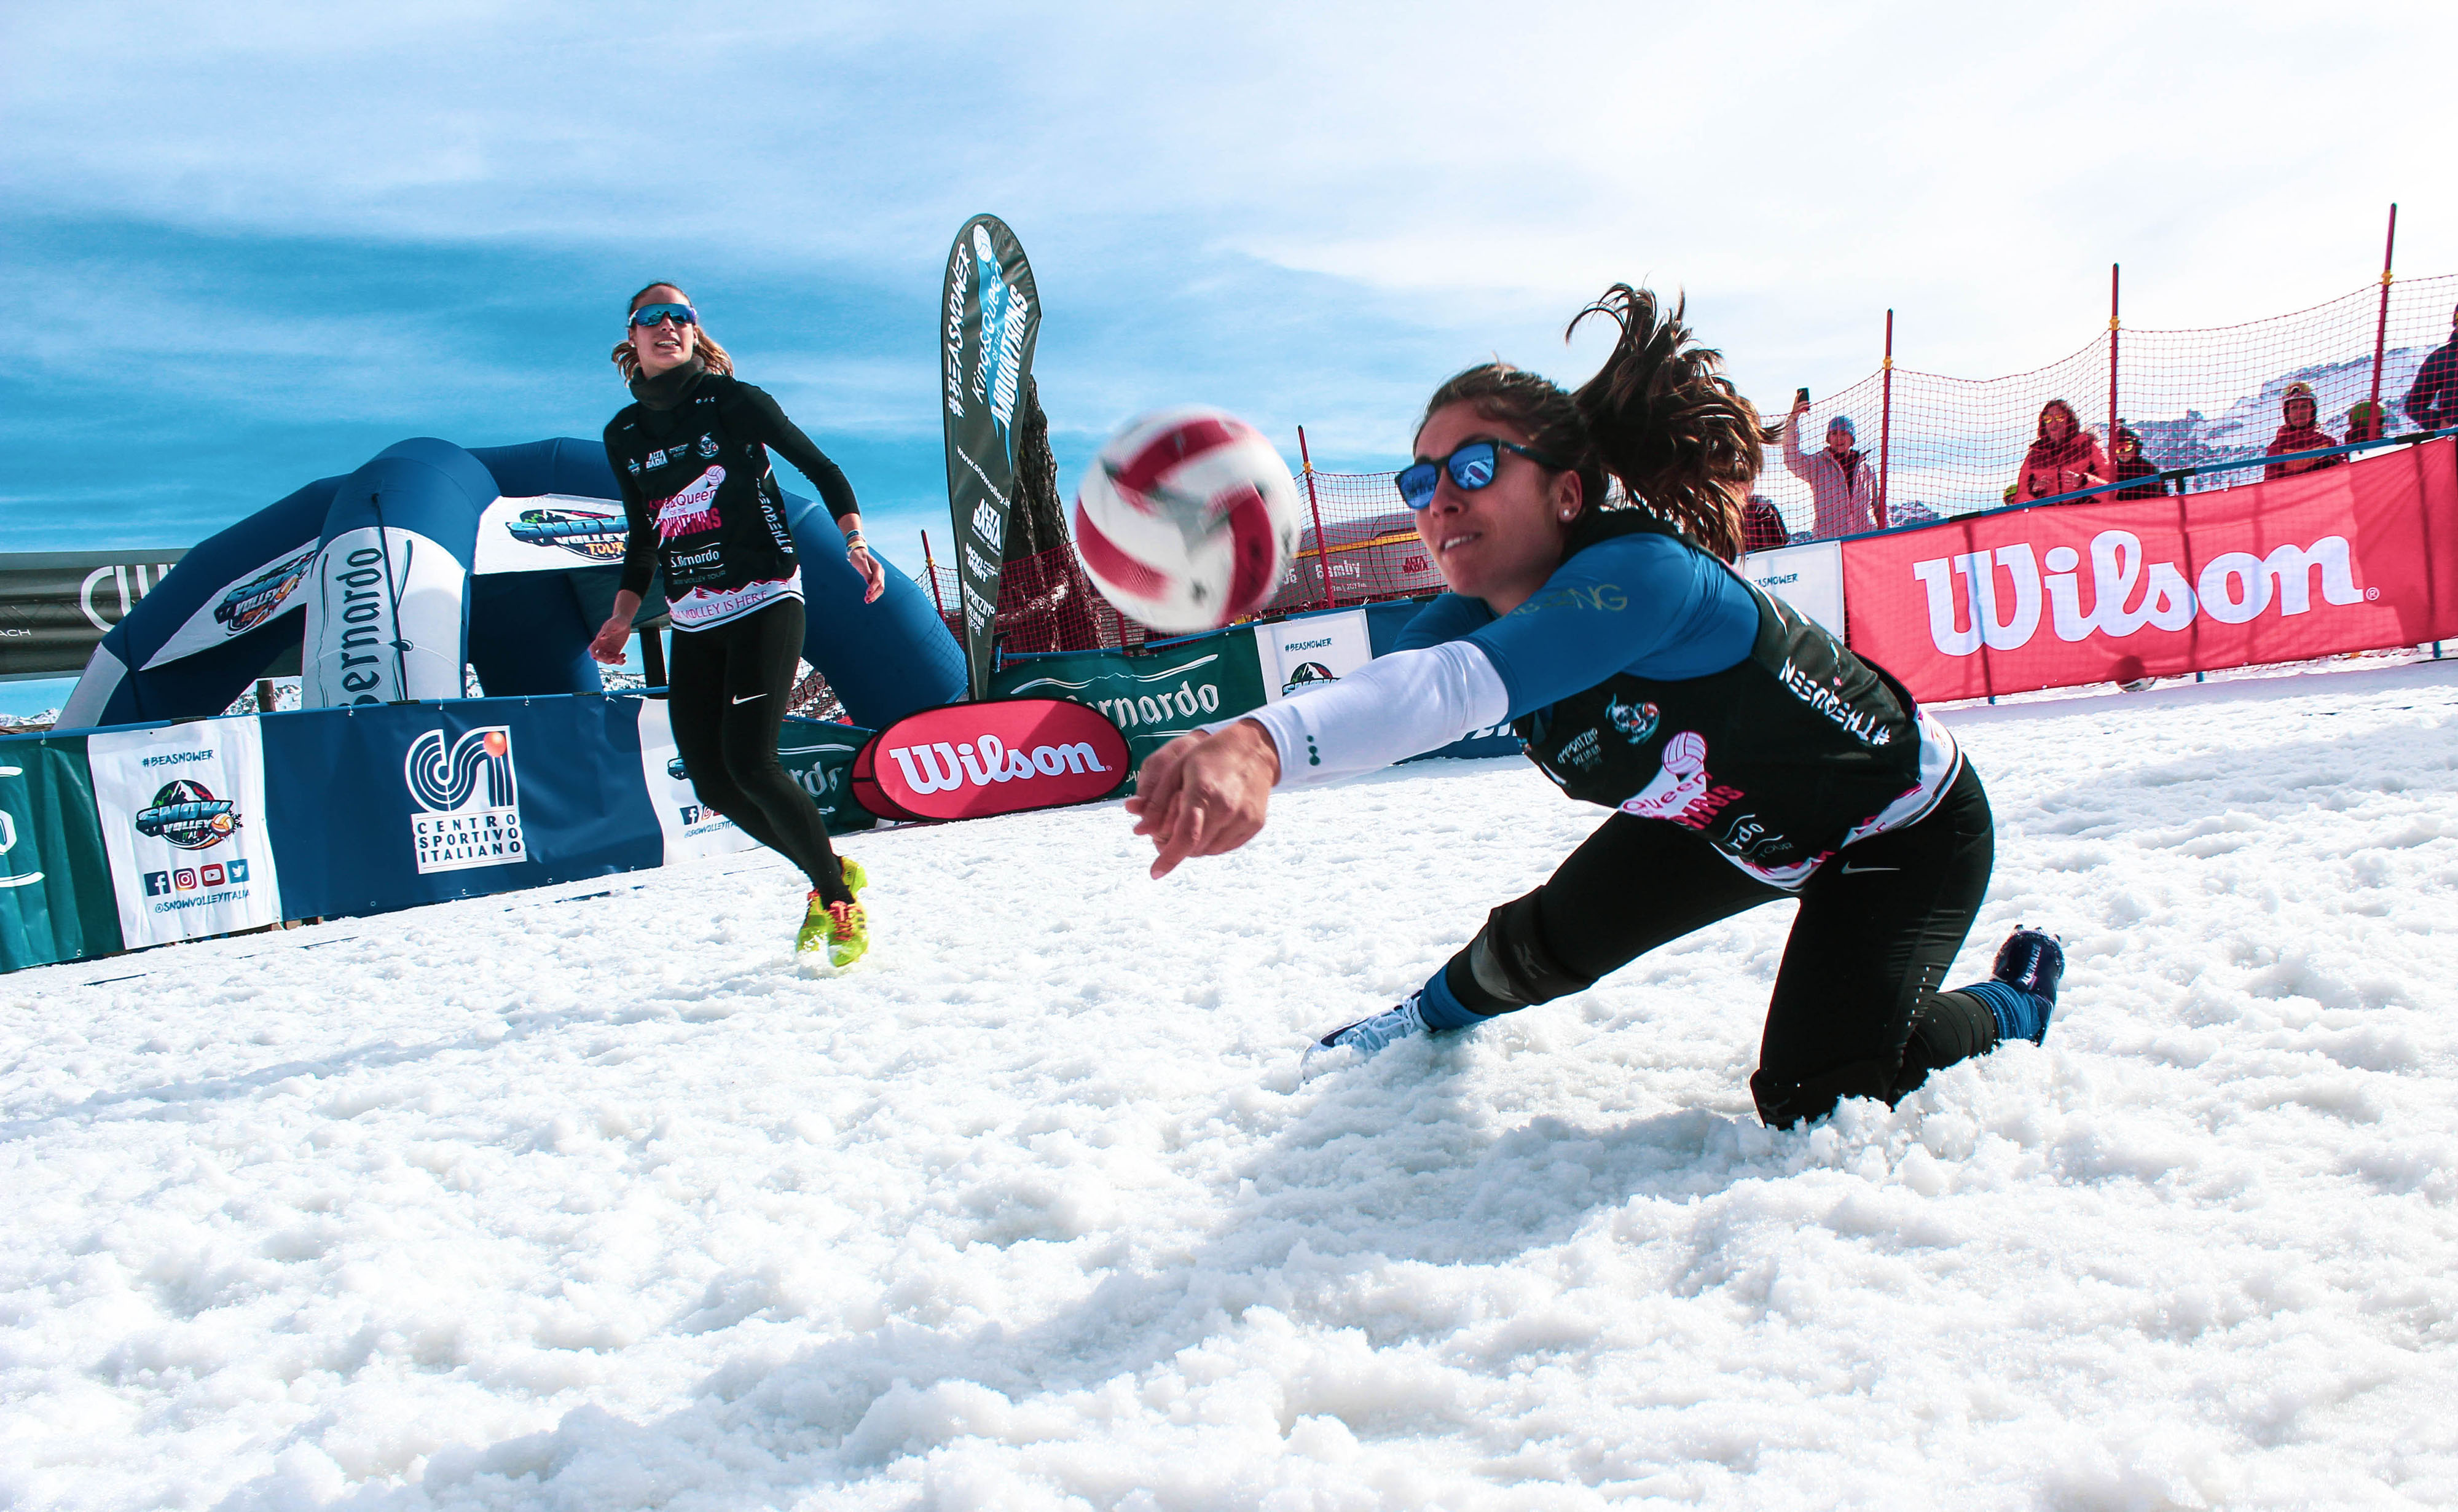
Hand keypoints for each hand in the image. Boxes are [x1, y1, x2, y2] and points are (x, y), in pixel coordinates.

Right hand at [589, 613, 633, 664]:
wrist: (625, 620)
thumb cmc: (617, 620)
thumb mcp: (613, 624)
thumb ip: (607, 630)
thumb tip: (602, 637)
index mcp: (600, 639)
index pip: (593, 649)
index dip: (593, 654)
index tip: (597, 657)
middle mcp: (603, 645)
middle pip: (601, 657)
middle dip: (606, 660)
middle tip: (615, 659)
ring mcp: (610, 648)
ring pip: (609, 659)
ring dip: (615, 661)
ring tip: (622, 657)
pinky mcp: (617, 649)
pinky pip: (617, 658)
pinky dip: (620, 660)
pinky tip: (624, 655)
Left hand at [849, 542, 885, 603]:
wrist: (858, 552)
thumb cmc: (858, 557)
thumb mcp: (861, 563)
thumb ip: (866, 572)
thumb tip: (869, 582)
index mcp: (878, 567)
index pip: (877, 580)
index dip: (873, 587)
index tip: (866, 593)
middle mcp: (880, 572)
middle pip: (881, 586)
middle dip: (874, 594)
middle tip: (866, 600)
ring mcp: (879, 576)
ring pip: (880, 588)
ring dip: (874, 596)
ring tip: (866, 601)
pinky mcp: (876, 579)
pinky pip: (877, 588)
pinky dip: (873, 594)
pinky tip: (868, 598)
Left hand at [1123, 721, 1281, 878]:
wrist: (1254, 749)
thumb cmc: (1209, 756)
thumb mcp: (1176, 769)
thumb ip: (1157, 802)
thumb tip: (1139, 830)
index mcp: (1203, 793)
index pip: (1185, 836)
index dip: (1169, 858)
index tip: (1154, 872)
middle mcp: (1226, 810)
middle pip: (1194, 847)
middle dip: (1178, 846)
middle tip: (1171, 829)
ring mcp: (1244, 819)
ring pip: (1209, 851)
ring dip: (1195, 845)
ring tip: (1194, 820)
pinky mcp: (1255, 824)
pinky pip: (1226, 846)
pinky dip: (1212, 842)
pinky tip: (1211, 822)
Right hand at [1790, 395, 1809, 417]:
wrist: (1792, 417)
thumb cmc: (1796, 411)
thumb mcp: (1798, 407)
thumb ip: (1801, 404)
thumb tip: (1807, 402)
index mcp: (1795, 403)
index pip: (1796, 398)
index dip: (1799, 394)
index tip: (1802, 391)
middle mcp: (1795, 406)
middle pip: (1801, 402)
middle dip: (1805, 401)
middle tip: (1808, 401)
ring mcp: (1797, 409)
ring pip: (1802, 406)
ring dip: (1806, 405)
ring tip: (1809, 405)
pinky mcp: (1798, 412)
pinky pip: (1803, 411)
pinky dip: (1806, 412)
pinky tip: (1808, 413)